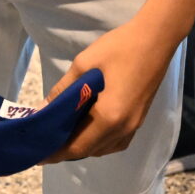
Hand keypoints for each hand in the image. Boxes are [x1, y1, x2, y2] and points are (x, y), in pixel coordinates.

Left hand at [41, 17, 181, 163]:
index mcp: (109, 117)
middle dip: (67, 149)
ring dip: (83, 145)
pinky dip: (99, 141)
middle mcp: (123, 128)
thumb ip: (62, 89)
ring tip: (62, 134)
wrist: (156, 38)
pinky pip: (115, 141)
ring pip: (103, 148)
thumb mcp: (84, 64)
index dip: (56, 152)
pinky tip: (88, 128)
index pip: (78, 146)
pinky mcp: (139, 120)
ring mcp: (134, 126)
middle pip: (90, 150)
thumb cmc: (119, 47)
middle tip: (45, 142)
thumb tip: (42, 109)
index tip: (38, 155)